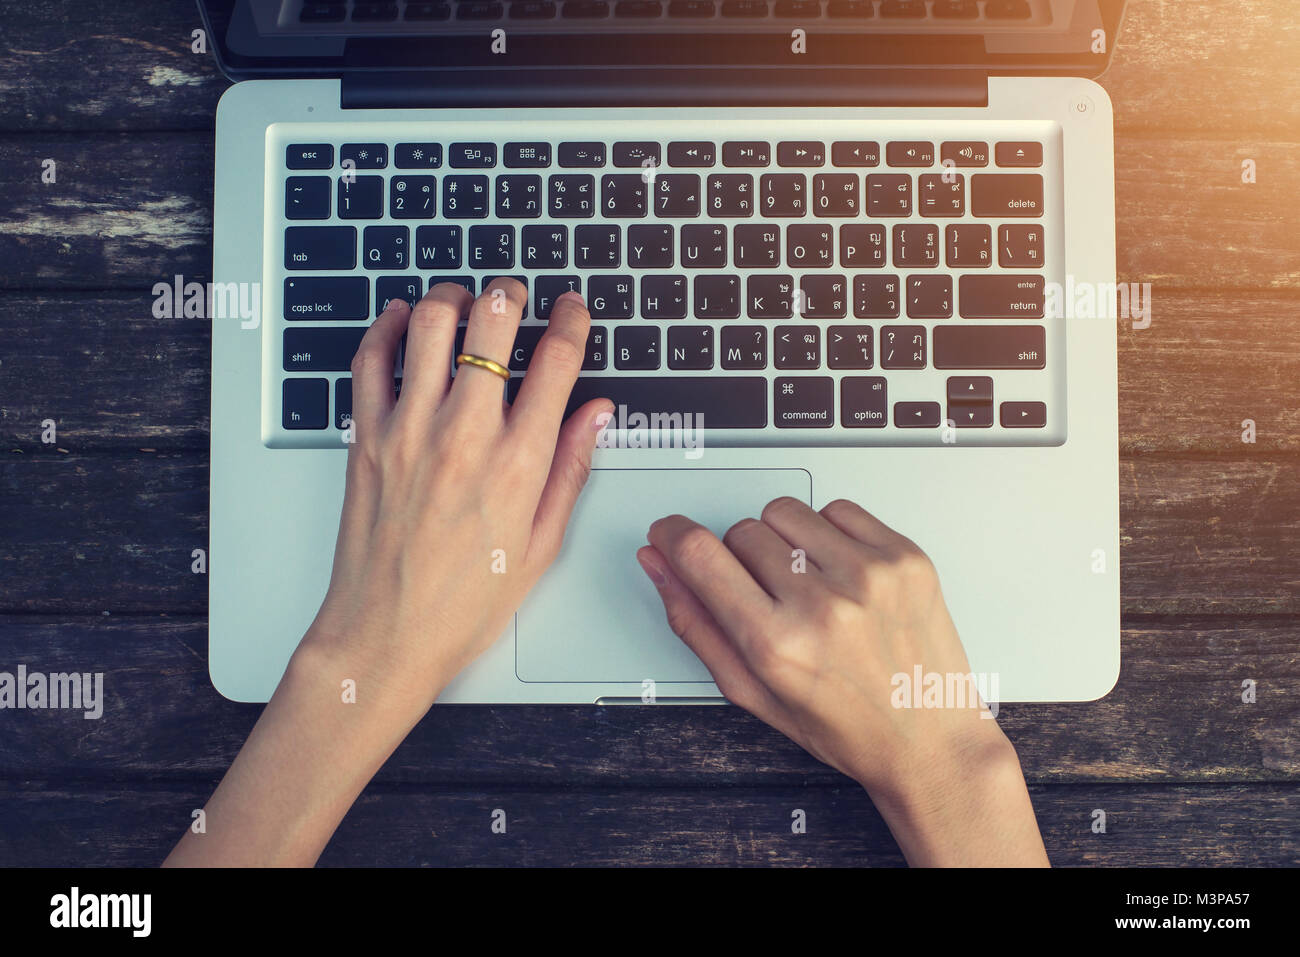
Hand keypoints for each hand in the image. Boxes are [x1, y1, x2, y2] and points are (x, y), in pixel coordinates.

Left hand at [167, 279, 609, 866]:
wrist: (385, 636)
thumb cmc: (463, 604)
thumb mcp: (542, 544)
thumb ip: (571, 468)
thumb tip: (596, 412)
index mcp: (517, 463)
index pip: (555, 362)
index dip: (571, 322)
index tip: (572, 311)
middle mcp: (463, 435)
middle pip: (492, 323)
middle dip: (511, 295)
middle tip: (516, 294)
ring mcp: (408, 431)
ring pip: (430, 326)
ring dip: (452, 299)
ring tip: (464, 302)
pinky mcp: (366, 438)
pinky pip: (372, 360)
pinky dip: (388, 327)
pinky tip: (404, 320)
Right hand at [636, 497, 1047, 865]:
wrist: (931, 742)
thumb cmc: (846, 727)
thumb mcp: (753, 692)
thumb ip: (695, 623)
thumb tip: (659, 564)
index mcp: (778, 645)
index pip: (700, 555)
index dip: (673, 536)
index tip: (669, 533)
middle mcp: (824, 605)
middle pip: (742, 531)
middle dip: (740, 558)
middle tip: (767, 598)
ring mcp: (870, 575)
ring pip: (785, 511)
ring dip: (784, 540)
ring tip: (808, 585)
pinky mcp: (905, 557)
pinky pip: (838, 508)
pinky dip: (829, 533)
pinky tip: (840, 573)